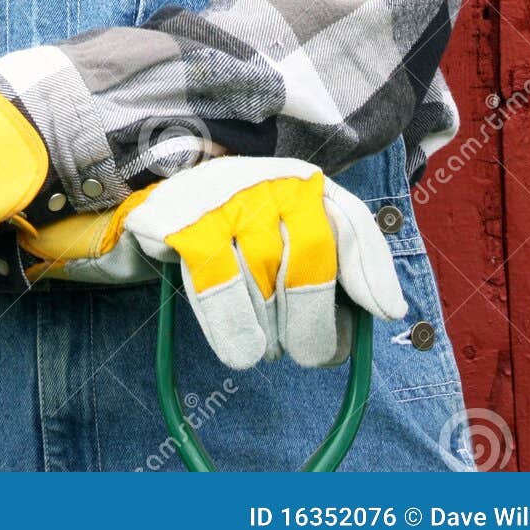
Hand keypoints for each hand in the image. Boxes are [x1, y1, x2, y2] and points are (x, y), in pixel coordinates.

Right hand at [19, 156, 406, 366]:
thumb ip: (340, 261)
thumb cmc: (229, 231)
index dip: (369, 269)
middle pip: (306, 261)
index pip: (347, 221)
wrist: (141, 199)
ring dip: (266, 331)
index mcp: (297, 179)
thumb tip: (388, 311)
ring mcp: (218, 197)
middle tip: (305, 351)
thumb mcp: (283, 234)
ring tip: (261, 344)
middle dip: (311, 322)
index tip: (381, 313)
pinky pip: (217, 286)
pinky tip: (239, 349)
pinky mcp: (178, 223)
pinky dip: (233, 329)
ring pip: (262, 282)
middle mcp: (262, 178)